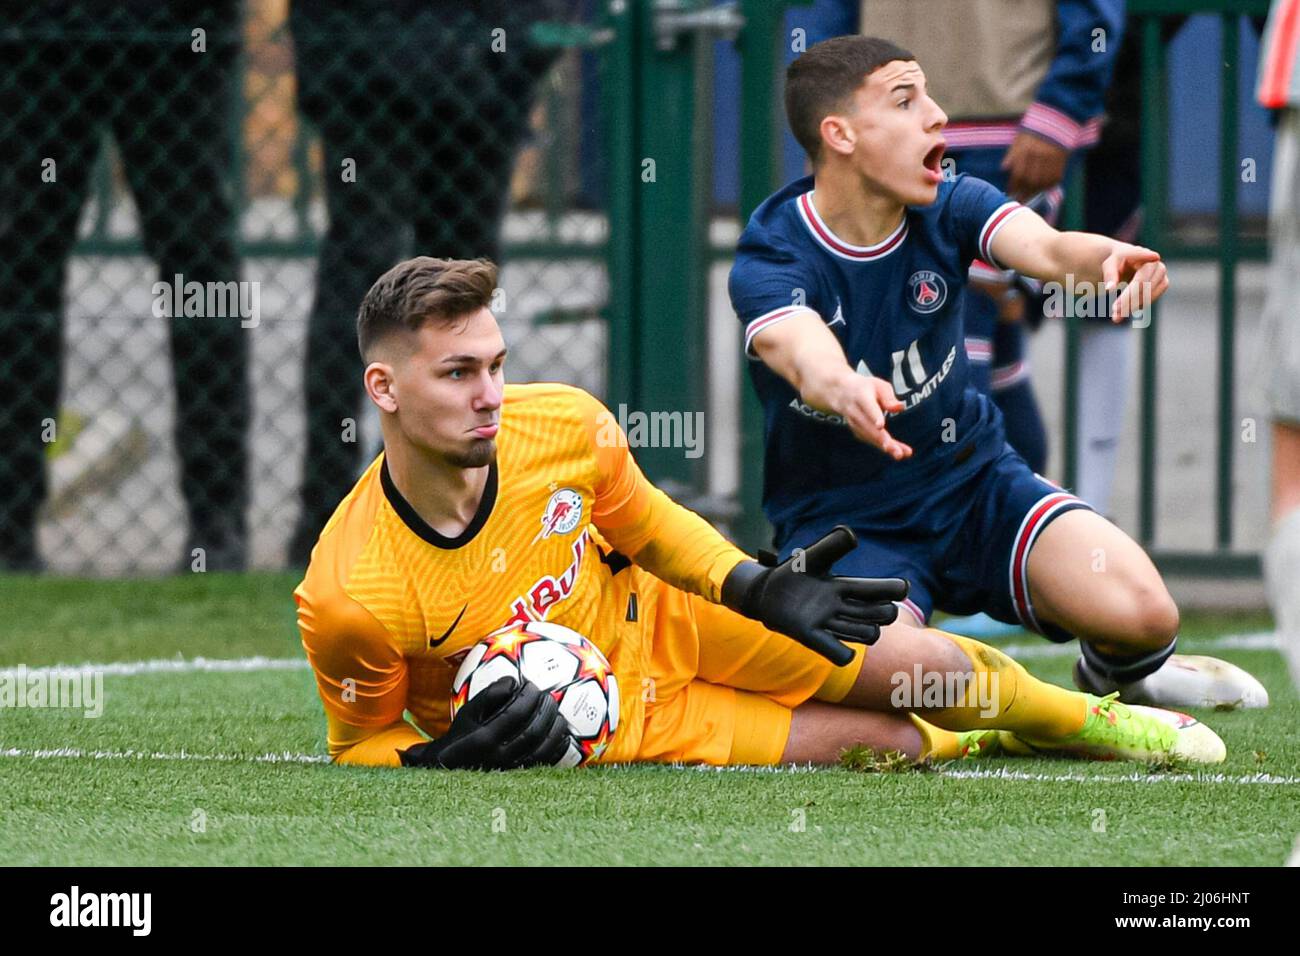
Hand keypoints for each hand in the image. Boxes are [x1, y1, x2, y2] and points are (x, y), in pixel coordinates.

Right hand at [399, 677, 570, 769]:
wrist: (451, 769)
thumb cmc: (462, 735)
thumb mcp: (468, 712)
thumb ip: (490, 695)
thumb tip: (514, 681)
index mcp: (484, 739)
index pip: (516, 713)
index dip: (528, 696)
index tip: (531, 685)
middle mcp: (499, 757)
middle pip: (533, 730)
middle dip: (545, 709)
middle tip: (547, 696)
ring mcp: (511, 770)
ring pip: (543, 748)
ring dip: (555, 727)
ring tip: (556, 713)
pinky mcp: (520, 778)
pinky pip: (546, 763)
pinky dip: (558, 748)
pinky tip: (563, 734)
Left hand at [721, 526, 909, 665]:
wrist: (763, 593)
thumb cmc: (792, 574)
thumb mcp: (812, 557)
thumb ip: (831, 546)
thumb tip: (852, 536)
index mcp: (846, 587)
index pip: (881, 590)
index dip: (894, 589)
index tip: (900, 588)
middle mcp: (843, 608)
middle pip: (882, 615)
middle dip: (885, 612)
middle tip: (871, 605)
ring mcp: (829, 624)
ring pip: (867, 633)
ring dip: (866, 629)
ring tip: (850, 621)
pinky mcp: (811, 637)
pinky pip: (838, 653)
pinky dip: (844, 654)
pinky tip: (843, 651)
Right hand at [825, 372, 912, 460]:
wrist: (841, 393)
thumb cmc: (866, 388)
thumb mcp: (878, 385)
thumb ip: (889, 397)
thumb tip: (900, 408)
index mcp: (861, 396)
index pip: (868, 407)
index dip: (874, 416)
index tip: (880, 426)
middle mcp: (855, 412)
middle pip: (868, 427)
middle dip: (882, 440)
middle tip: (896, 451)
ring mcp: (854, 424)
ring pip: (870, 437)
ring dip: (885, 447)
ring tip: (901, 454)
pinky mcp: (857, 432)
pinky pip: (871, 440)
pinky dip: (884, 447)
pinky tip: (899, 452)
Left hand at [1001, 131, 1067, 200]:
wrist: (1056, 122)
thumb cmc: (1033, 132)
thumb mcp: (1019, 140)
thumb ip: (1012, 154)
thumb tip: (1003, 168)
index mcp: (1027, 150)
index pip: (1018, 174)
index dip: (1013, 186)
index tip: (1009, 193)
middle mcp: (1039, 155)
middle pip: (1031, 181)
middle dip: (1023, 193)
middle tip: (1018, 200)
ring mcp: (1052, 159)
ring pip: (1043, 182)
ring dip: (1034, 192)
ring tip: (1028, 197)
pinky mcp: (1061, 161)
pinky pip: (1054, 179)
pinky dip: (1047, 186)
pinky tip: (1040, 189)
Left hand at [1100, 243, 1168, 321]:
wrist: (1128, 263)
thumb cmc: (1117, 263)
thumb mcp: (1109, 266)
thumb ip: (1109, 275)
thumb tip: (1110, 289)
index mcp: (1139, 253)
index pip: (1142, 255)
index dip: (1148, 255)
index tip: (1155, 257)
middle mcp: (1154, 261)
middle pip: (1143, 282)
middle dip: (1129, 298)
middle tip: (1114, 310)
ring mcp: (1161, 272)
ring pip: (1149, 292)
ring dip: (1133, 306)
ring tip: (1117, 317)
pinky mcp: (1163, 283)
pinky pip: (1152, 297)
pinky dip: (1139, 306)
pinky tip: (1126, 311)